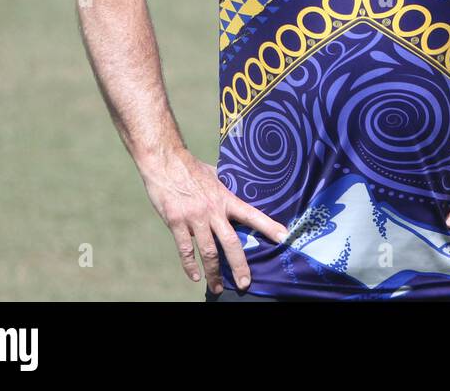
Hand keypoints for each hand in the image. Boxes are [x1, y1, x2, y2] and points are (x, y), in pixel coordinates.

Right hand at [139, 147, 288, 293]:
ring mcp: (194, 218)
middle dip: (239, 265)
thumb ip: (227, 190)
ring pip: (208, 251)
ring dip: (214, 272)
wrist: (165, 162)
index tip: (284, 238)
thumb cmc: (192, 168)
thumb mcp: (216, 176)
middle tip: (245, 283)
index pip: (252, 214)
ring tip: (217, 287)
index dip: (268, 226)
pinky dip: (190, 265)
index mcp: (226, 198)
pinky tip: (195, 276)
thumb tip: (241, 193)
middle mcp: (212, 210)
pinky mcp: (176, 222)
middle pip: (230, 242)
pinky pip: (185, 249)